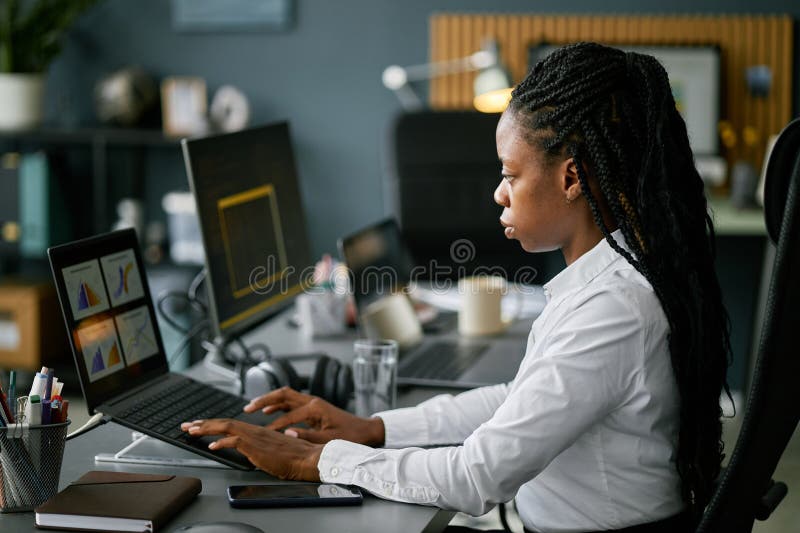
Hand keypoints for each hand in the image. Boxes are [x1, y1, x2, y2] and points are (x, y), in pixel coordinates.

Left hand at [180, 418, 321, 480]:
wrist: (307, 458)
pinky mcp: (257, 446)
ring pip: (226, 426)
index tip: (199, 426)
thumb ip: (258, 448)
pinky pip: (235, 440)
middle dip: (203, 423)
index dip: (212, 424)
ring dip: (207, 428)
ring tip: (192, 431)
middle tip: (187, 425)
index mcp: (257, 431)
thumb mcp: (271, 451)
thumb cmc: (294, 457)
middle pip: (224, 422)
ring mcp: (255, 437)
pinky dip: (222, 442)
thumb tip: (249, 451)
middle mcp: (254, 430)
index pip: (230, 424)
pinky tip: (212, 446)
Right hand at [244, 386, 384, 445]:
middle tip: (248, 408)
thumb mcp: (330, 439)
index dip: (275, 425)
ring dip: (269, 400)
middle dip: (264, 400)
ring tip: (252, 407)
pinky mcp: (313, 407)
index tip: (262, 434)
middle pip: (283, 394)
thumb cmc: (351, 436)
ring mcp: (312, 402)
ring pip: (286, 396)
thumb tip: (287, 434)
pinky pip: (291, 402)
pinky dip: (278, 405)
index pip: (289, 415)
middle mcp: (312, 401)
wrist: (366, 430)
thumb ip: (308, 436)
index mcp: (316, 408)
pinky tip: (269, 412)